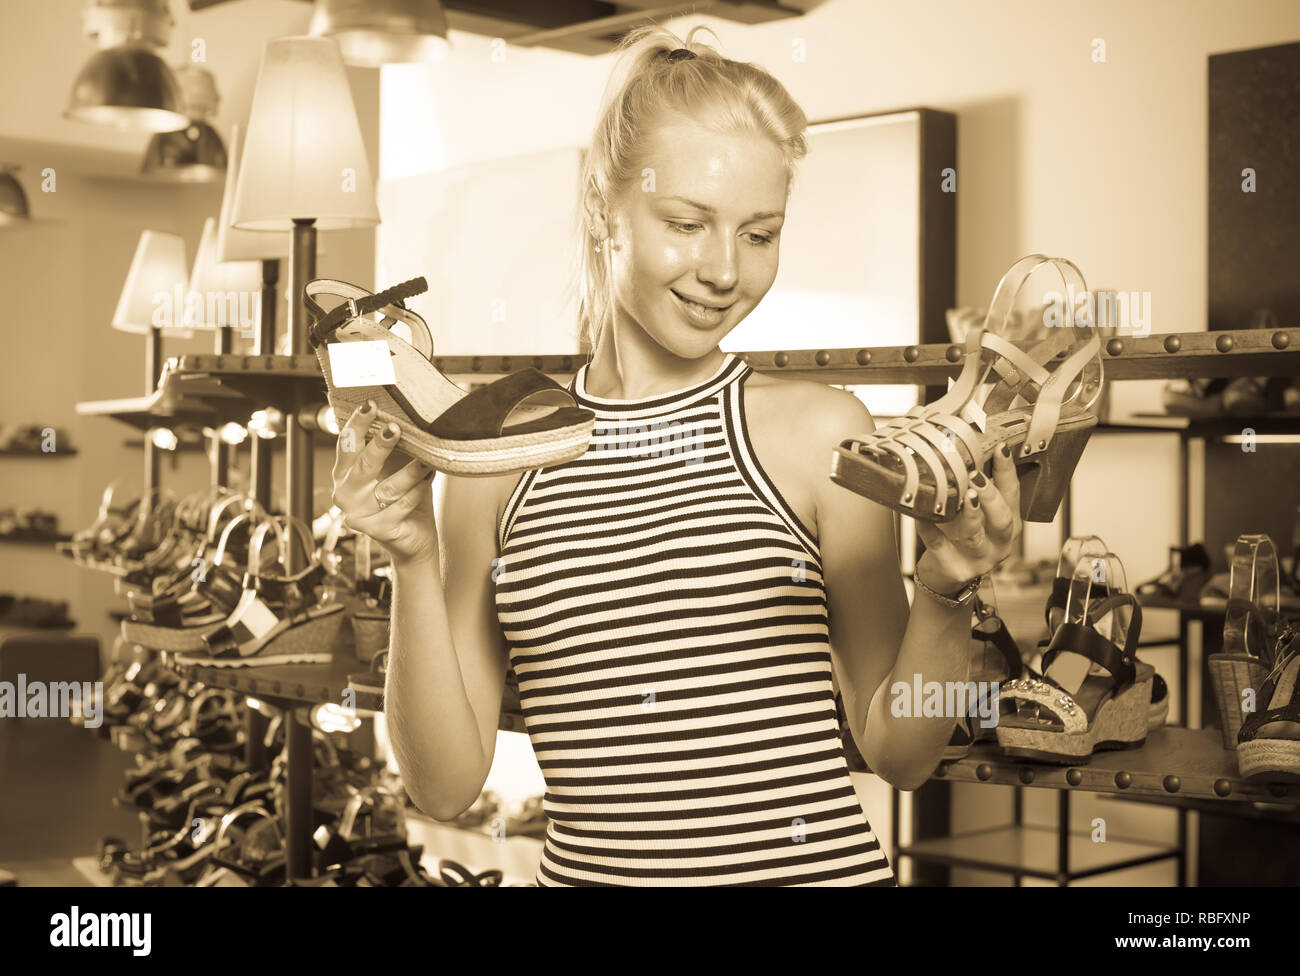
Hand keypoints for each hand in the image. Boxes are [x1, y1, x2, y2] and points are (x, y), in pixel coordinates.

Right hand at [331, 401, 437, 565]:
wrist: (411, 539)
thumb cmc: (402, 498)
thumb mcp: (395, 468)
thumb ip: (394, 448)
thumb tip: (406, 415)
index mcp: (344, 474)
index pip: (346, 444)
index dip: (357, 424)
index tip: (370, 405)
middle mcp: (345, 494)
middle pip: (362, 464)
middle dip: (379, 445)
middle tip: (395, 428)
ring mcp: (358, 514)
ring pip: (388, 487)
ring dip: (410, 471)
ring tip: (426, 459)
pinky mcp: (377, 530)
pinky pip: (402, 505)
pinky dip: (418, 491)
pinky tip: (429, 480)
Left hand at [913, 442, 1021, 593]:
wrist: (947, 573)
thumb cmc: (962, 536)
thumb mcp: (978, 514)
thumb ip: (977, 488)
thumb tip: (968, 446)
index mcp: (1008, 524)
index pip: (1012, 494)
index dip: (1008, 470)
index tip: (1001, 447)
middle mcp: (999, 542)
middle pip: (1002, 519)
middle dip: (991, 496)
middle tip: (977, 476)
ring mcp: (977, 557)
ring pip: (975, 535)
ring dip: (970, 514)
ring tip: (965, 495)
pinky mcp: (952, 565)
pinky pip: (938, 544)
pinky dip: (929, 527)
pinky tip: (920, 513)